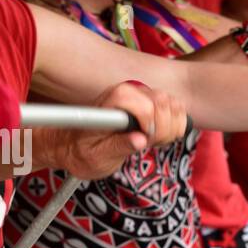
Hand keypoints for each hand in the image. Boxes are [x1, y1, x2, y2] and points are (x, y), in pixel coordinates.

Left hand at [39, 81, 186, 179]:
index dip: (152, 126)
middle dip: (163, 129)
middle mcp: (126, 91)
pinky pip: (174, 106)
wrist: (73, 145)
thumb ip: (119, 147)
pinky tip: (157, 135)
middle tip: (149, 144)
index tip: (145, 142)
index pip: (145, 105)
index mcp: (111, 102)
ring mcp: (139, 93)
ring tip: (151, 141)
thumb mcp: (96, 157)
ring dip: (170, 126)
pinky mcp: (149, 99)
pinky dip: (174, 122)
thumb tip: (139, 140)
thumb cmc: (82, 152)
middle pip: (162, 102)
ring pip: (172, 103)